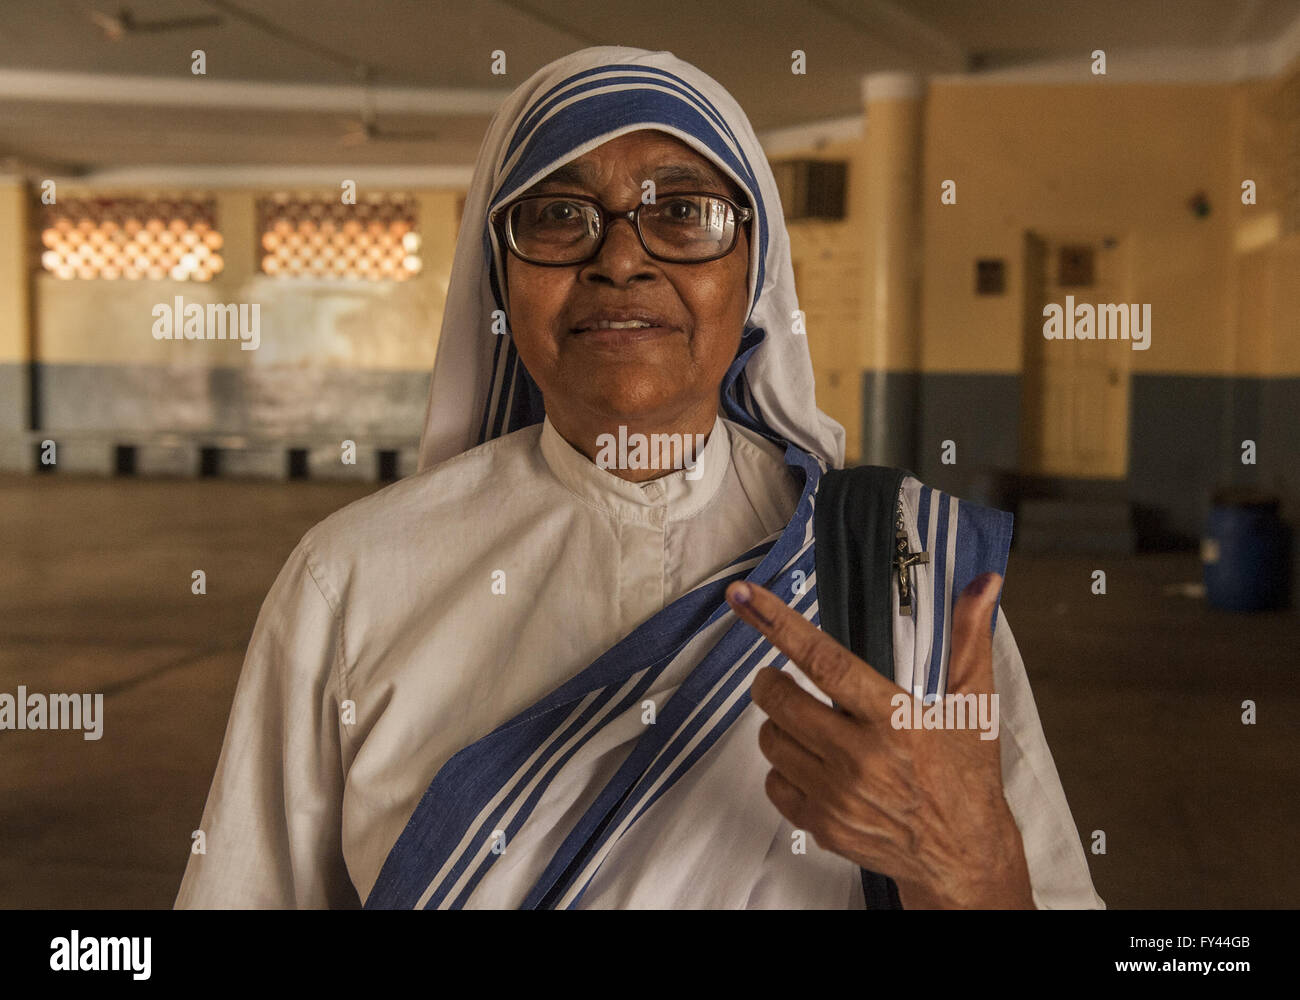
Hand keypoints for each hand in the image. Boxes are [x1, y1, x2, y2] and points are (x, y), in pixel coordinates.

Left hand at [724, 572, 1034, 908]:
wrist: (966, 857)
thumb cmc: (969, 777)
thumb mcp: (974, 704)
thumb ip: (970, 639)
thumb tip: (982, 582)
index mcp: (894, 718)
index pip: (824, 661)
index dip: (779, 623)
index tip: (746, 596)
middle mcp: (860, 757)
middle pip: (781, 700)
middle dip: (770, 681)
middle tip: (781, 678)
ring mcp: (837, 796)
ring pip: (771, 740)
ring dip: (778, 723)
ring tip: (805, 722)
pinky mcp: (823, 826)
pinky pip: (774, 782)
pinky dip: (784, 767)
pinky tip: (811, 762)